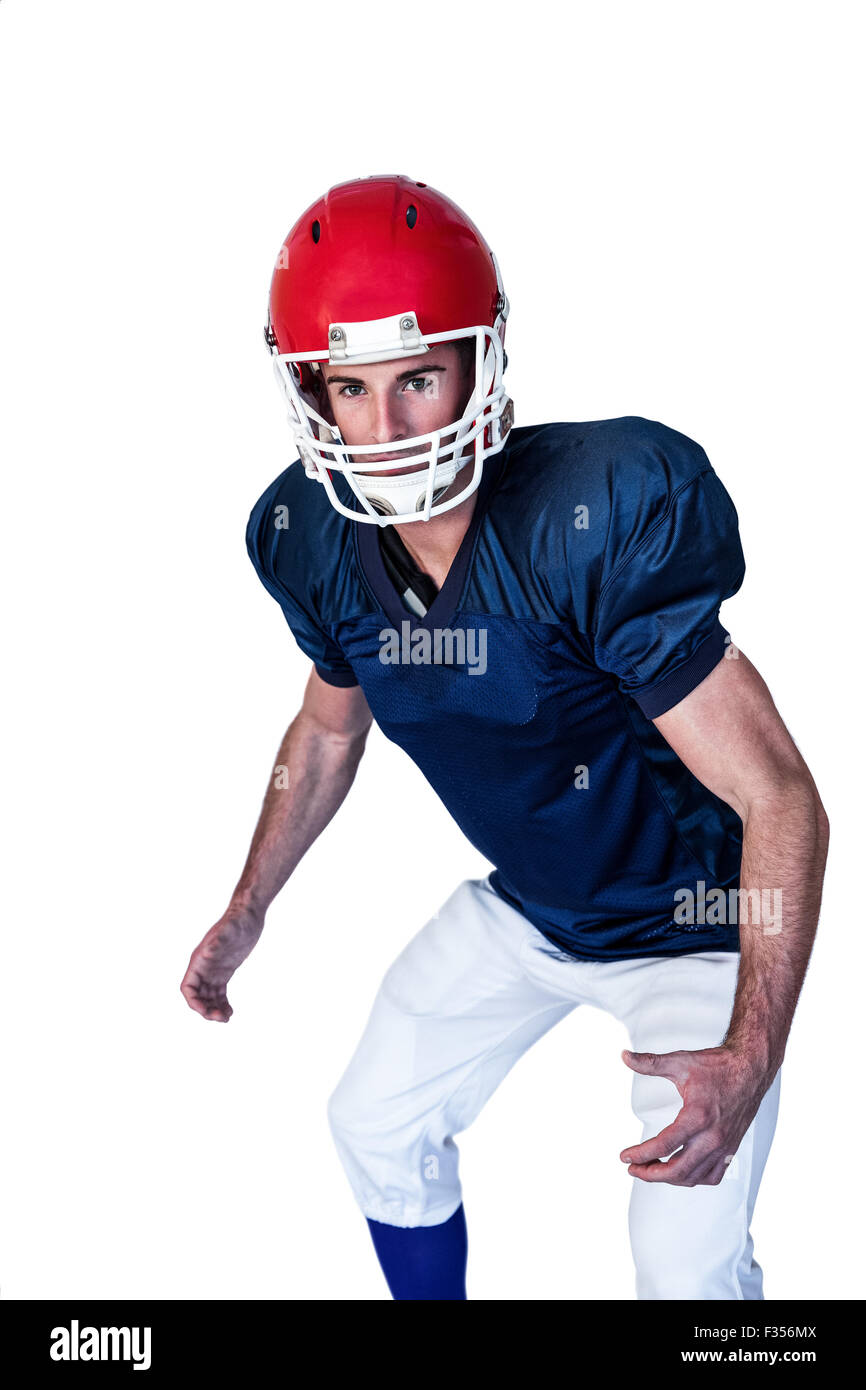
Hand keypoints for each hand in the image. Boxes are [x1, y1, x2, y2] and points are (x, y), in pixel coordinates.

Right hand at [180, 909, 263, 1021]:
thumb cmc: (238, 920)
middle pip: (198, 996)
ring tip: (227, 1018)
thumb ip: (218, 941)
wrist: (248, 914)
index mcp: (200, 960)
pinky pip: (219, 993)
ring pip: (208, 997)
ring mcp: (214, 969)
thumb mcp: (230, 930)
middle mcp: (204, 967)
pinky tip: (231, 1012)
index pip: (188, 987)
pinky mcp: (225, 971)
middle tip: (222, 1019)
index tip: (206, 1012)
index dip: (193, 1002)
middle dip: (206, 1010)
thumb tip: (206, 953)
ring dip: (214, 1010)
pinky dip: (222, 1004)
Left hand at [619, 1045, 769, 1186]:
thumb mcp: (679, 1062)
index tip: (625, 1157)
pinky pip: (712, 1176)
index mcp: (698, 1116)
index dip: (640, 1154)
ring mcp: (724, 1146)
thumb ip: (649, 1062)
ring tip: (652, 1170)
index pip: (663, 1145)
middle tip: (634, 1169)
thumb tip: (625, 1056)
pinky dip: (694, 1179)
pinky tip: (681, 1172)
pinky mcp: (731, 1149)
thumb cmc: (718, 1066)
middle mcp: (712, 1136)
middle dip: (650, 1174)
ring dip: (669, 1179)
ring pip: (693, 1177)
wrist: (750, 1069)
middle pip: (677, 1170)